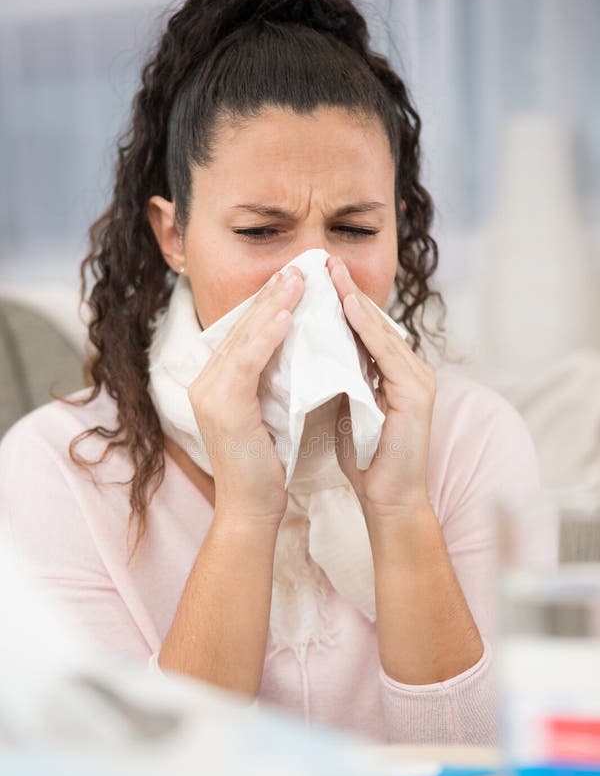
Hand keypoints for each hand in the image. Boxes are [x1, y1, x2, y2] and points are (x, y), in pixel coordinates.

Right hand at [187, 266, 303, 525]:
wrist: (252, 508)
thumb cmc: (268, 465)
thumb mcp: (270, 412)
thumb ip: (272, 380)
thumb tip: (298, 347)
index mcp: (216, 383)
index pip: (244, 334)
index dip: (268, 304)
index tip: (294, 279)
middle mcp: (205, 382)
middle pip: (241, 328)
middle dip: (271, 296)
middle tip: (299, 267)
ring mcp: (209, 393)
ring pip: (243, 338)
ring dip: (272, 306)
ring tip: (297, 279)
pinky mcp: (222, 406)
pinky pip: (247, 361)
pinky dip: (267, 335)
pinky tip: (288, 314)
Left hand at [326, 255, 435, 518]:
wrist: (388, 499)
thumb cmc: (364, 457)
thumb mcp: (344, 407)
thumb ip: (337, 376)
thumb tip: (306, 350)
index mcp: (391, 372)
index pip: (363, 329)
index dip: (340, 300)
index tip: (315, 276)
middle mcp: (409, 369)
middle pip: (373, 322)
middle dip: (346, 289)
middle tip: (322, 259)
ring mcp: (417, 379)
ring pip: (380, 330)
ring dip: (354, 299)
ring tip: (331, 272)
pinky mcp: (417, 393)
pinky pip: (386, 351)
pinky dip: (366, 328)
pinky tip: (347, 307)